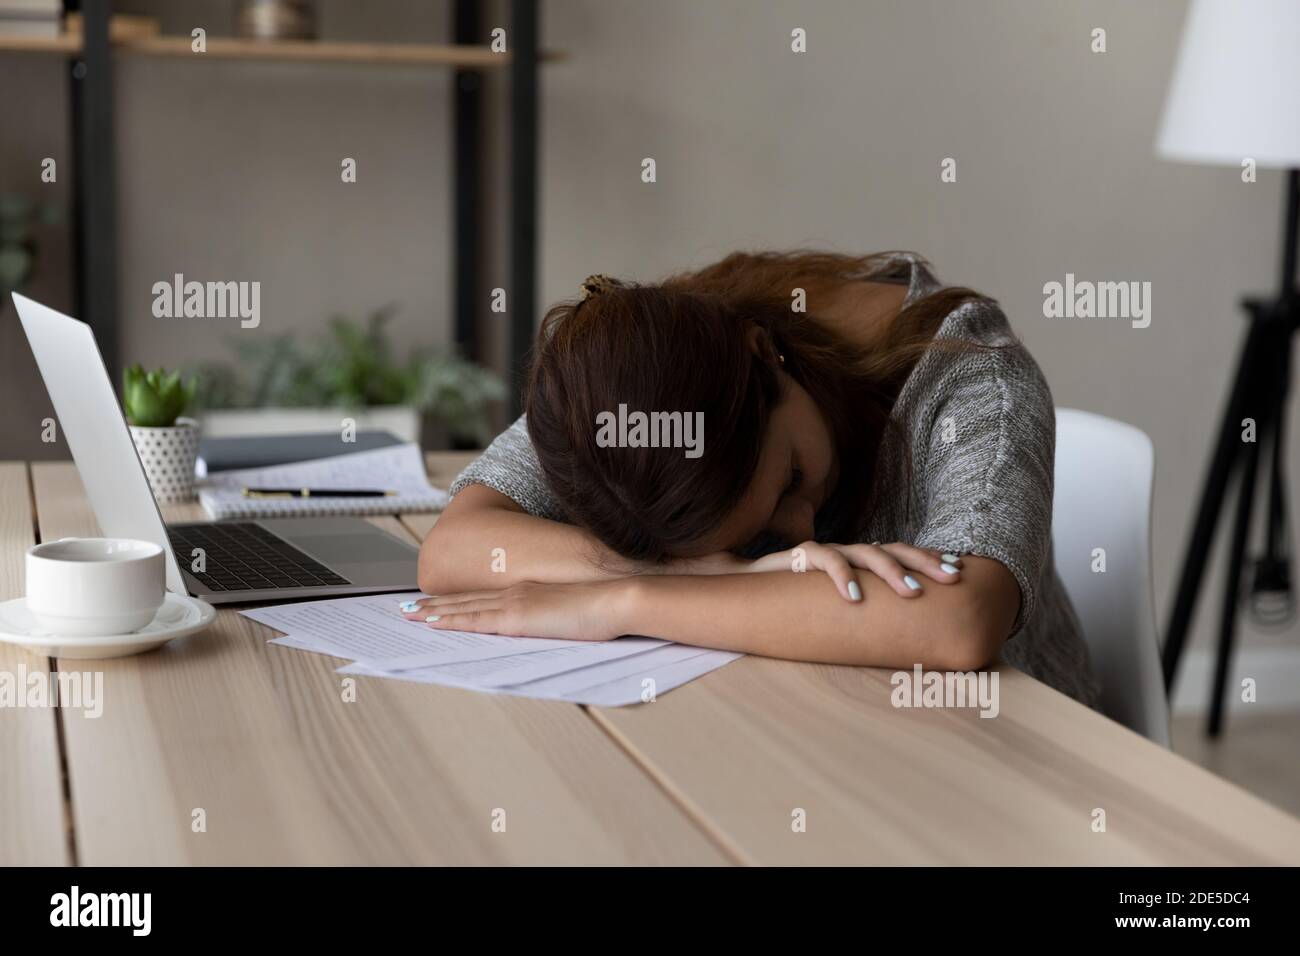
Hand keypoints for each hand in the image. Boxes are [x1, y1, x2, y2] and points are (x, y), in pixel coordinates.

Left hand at [398, 579, 631, 640]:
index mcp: (530, 591)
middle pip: (468, 599)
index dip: (461, 599)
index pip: (486, 597)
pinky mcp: (517, 616)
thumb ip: (557, 616)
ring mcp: (514, 602)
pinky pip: (474, 620)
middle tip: (411, 606)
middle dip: (437, 603)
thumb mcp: (576, 610)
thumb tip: (553, 625)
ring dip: (435, 610)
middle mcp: (516, 592)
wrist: (618, 598)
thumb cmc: (607, 607)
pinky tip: (433, 622)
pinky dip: (449, 620)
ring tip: (411, 613)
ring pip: (464, 607)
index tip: (441, 601)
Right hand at [742, 541, 962, 601]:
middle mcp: (849, 553)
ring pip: (866, 552)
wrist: (750, 588)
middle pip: (894, 549)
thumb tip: (904, 638)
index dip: (930, 559)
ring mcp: (827, 552)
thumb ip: (865, 613)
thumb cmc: (798, 603)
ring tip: (912, 594)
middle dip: (925, 562)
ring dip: (892, 571)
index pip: (902, 555)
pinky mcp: (801, 557)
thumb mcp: (838, 609)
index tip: (959, 570)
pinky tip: (854, 596)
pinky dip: (842, 576)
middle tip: (951, 578)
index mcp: (861, 563)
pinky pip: (825, 559)